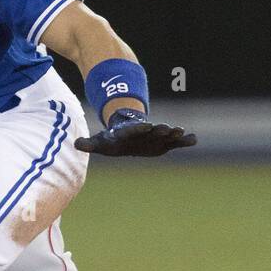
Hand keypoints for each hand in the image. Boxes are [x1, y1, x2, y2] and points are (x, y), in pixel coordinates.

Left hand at [76, 107, 196, 156]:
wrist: (127, 132)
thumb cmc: (113, 140)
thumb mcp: (100, 143)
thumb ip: (90, 144)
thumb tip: (75, 144)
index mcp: (129, 133)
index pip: (133, 130)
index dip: (139, 128)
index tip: (146, 125)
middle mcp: (144, 132)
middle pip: (152, 130)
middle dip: (159, 129)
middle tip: (167, 127)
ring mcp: (156, 136)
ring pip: (166, 134)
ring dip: (173, 133)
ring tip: (181, 131)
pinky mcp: (164, 142)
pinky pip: (176, 142)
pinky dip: (184, 141)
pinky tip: (194, 139)